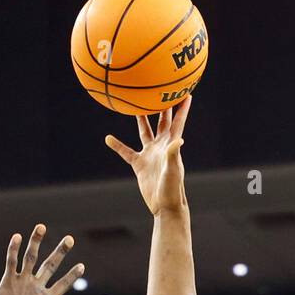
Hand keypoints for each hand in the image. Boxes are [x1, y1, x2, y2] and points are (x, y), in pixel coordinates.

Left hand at [0, 224, 83, 294]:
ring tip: (41, 227)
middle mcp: (37, 288)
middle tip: (69, 239)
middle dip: (61, 251)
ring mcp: (22, 283)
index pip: (64, 284)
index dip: (73, 275)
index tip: (81, 266)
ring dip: (37, 241)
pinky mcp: (8, 282)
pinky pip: (12, 262)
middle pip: (51, 265)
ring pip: (31, 257)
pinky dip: (13, 248)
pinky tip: (16, 236)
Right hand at [105, 97, 191, 215]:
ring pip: (144, 132)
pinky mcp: (140, 164)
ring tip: (135, 105)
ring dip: (140, 119)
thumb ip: (173, 155)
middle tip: (159, 89)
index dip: (182, 108)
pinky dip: (118, 145)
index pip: (178, 122)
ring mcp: (150, 154)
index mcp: (171, 145)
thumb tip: (178, 140)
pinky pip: (126, 152)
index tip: (185, 92)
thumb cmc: (173, 189)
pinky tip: (108, 138)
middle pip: (161, 121)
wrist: (164, 205)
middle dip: (161, 106)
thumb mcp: (172, 170)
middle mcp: (161, 146)